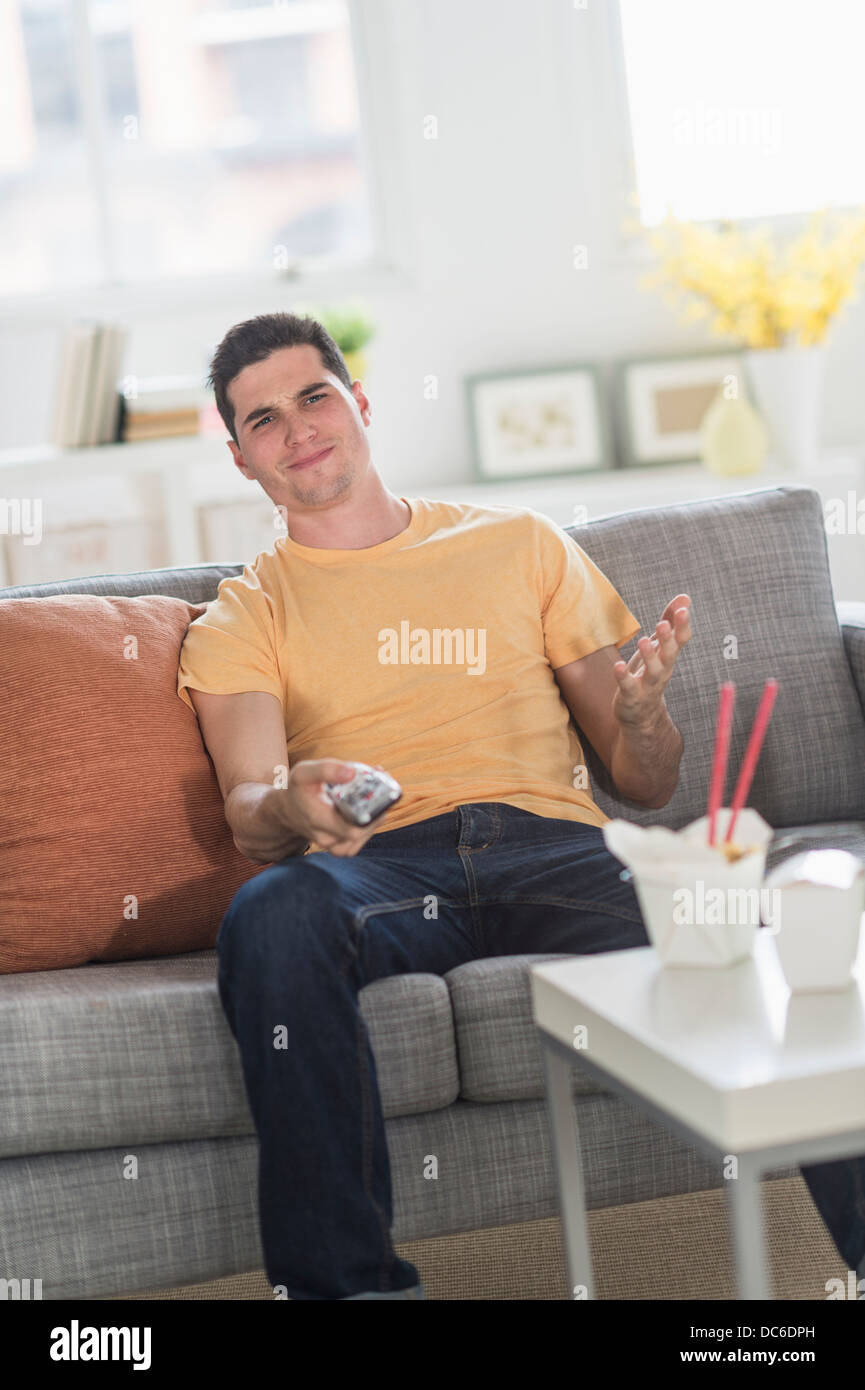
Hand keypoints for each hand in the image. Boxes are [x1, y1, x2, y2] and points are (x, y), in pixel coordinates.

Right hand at [282, 759, 381, 856]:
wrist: (288, 809)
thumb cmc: (297, 790)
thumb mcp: (303, 773)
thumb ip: (326, 769)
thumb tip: (352, 773)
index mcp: (318, 820)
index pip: (351, 830)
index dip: (370, 817)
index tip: (378, 795)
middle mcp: (326, 837)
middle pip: (361, 833)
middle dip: (376, 811)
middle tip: (384, 790)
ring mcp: (334, 844)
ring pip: (362, 838)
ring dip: (375, 818)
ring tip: (379, 797)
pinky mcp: (340, 844)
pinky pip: (359, 839)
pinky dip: (369, 824)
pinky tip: (372, 807)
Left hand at [612, 594, 692, 725]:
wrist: (642, 716)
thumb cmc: (650, 674)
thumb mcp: (660, 647)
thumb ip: (670, 622)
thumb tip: (684, 597)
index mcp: (669, 657)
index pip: (681, 640)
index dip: (683, 625)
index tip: (684, 608)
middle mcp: (662, 671)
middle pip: (669, 655)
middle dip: (667, 639)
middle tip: (662, 624)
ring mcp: (648, 685)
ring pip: (653, 672)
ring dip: (649, 657)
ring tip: (643, 641)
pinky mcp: (631, 697)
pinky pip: (629, 687)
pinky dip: (623, 677)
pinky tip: (618, 666)